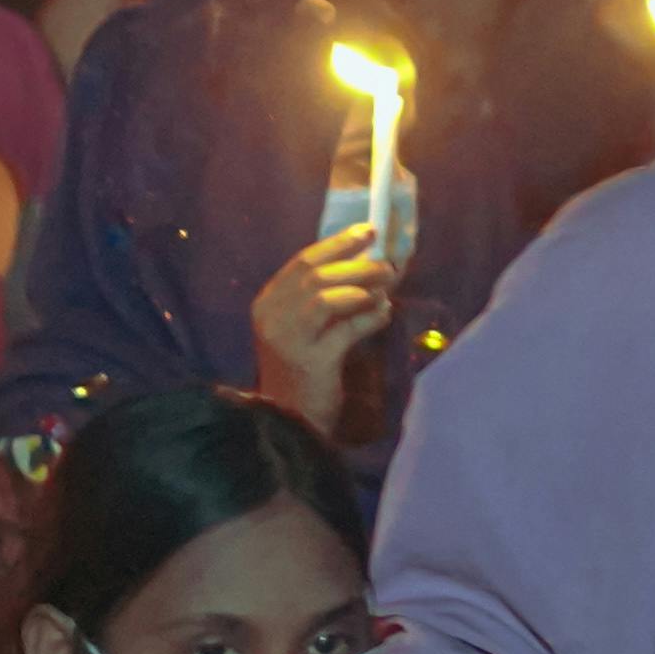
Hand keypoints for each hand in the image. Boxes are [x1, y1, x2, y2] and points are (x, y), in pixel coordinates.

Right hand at [250, 231, 395, 436]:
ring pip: (326, 296)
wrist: (290, 421)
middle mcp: (271, 316)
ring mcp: (287, 339)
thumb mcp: (304, 328)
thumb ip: (322, 297)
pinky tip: (384, 313)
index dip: (337, 244)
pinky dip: (368, 316)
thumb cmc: (301, 371)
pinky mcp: (309, 361)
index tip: (367, 232)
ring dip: (362, 285)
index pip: (302, 262)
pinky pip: (345, 329)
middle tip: (386, 261)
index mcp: (267, 303)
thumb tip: (367, 263)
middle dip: (356, 262)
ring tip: (388, 284)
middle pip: (315, 275)